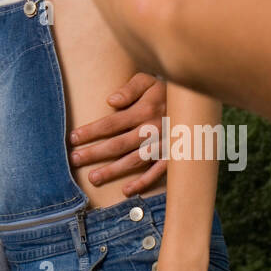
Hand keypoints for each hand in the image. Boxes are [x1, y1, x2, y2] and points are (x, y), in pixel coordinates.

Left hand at [69, 73, 167, 192]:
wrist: (198, 102)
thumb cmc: (167, 89)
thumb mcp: (149, 80)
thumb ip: (130, 89)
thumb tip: (110, 100)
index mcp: (144, 110)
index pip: (111, 123)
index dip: (91, 132)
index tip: (73, 138)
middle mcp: (153, 129)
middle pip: (118, 144)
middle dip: (95, 153)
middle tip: (74, 159)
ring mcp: (164, 145)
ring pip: (134, 161)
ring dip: (113, 171)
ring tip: (92, 178)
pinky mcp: (175, 156)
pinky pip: (158, 172)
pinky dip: (143, 182)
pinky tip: (127, 191)